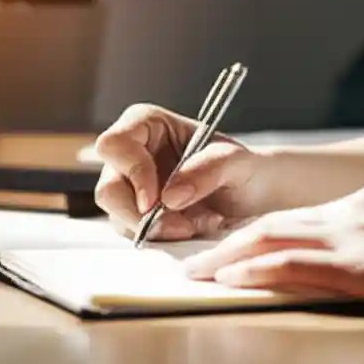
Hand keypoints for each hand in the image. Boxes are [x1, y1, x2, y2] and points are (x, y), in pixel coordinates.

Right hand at [93, 104, 270, 240]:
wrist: (255, 197)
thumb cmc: (244, 168)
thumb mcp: (235, 161)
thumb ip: (207, 169)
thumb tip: (169, 197)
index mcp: (147, 125)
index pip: (115, 144)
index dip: (131, 172)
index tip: (156, 200)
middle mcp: (131, 155)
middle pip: (108, 188)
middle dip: (141, 215)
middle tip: (181, 226)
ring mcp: (131, 189)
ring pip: (117, 216)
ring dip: (157, 230)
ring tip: (198, 224)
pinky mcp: (137, 216)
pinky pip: (134, 234)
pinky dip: (163, 239)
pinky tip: (192, 229)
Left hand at [184, 186, 363, 317]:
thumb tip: (346, 259)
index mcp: (359, 203)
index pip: (292, 216)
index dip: (253, 234)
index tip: (225, 248)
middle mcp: (346, 212)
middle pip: (270, 223)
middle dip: (227, 244)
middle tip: (194, 262)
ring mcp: (349, 236)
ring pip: (270, 239)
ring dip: (227, 258)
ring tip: (197, 275)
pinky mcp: (355, 264)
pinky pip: (291, 263)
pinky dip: (255, 270)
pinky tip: (230, 280)